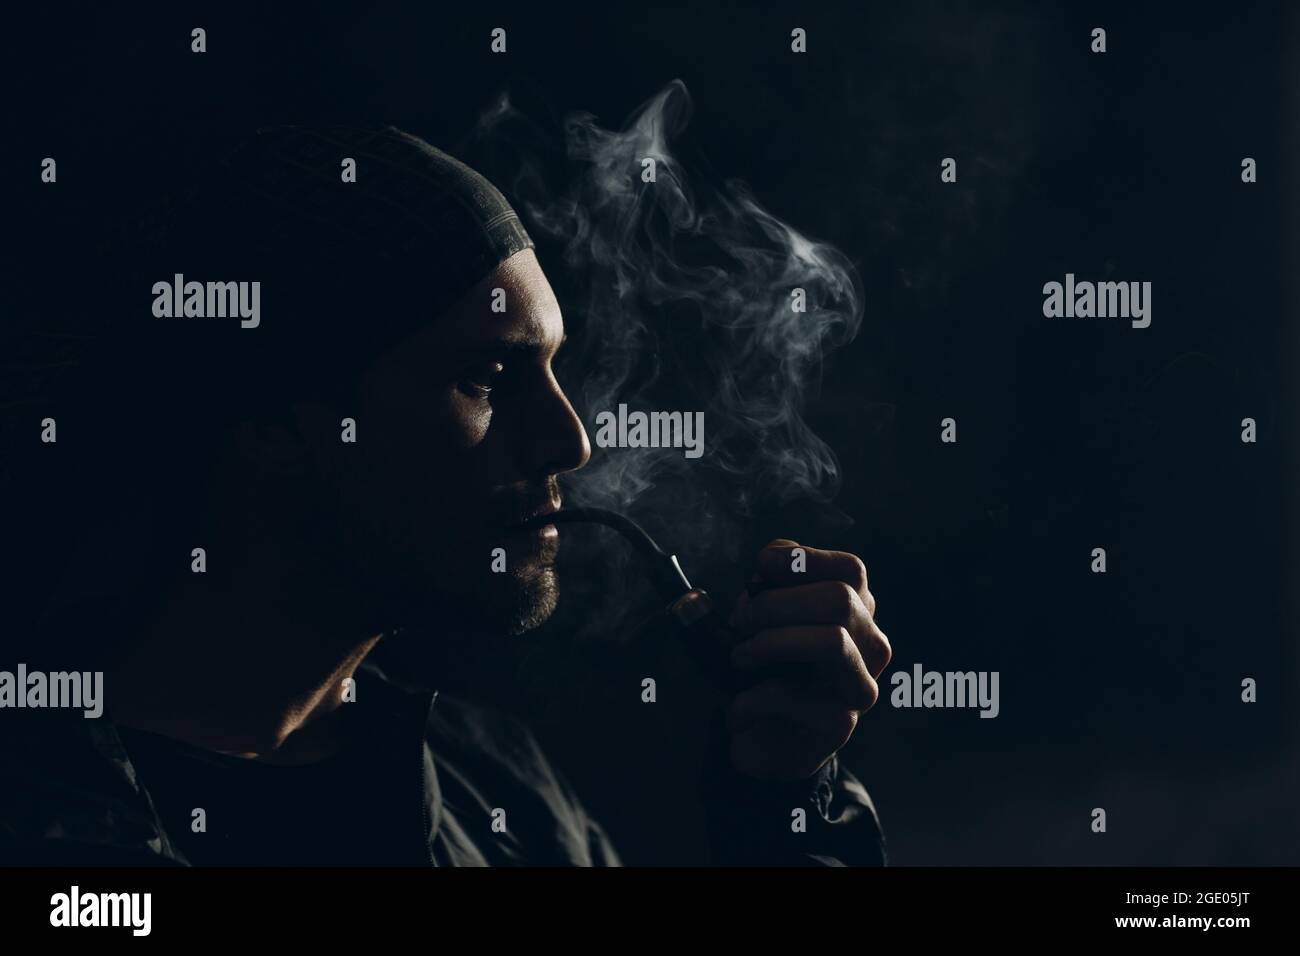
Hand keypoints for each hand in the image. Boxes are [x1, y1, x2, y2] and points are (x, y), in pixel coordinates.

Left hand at [725, 539, 890, 780]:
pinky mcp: (840, 725)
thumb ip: (768, 585)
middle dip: (777, 603)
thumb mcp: (761, 617)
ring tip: (741, 656)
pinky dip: (752, 697)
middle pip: (840, 598)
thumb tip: (766, 568)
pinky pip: (793, 695)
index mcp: (856, 612)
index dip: (805, 560)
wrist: (759, 738)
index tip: (761, 566)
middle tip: (743, 622)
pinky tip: (738, 706)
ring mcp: (861, 686)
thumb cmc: (763, 668)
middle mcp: (870, 646)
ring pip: (832, 641)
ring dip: (772, 643)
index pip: (850, 570)